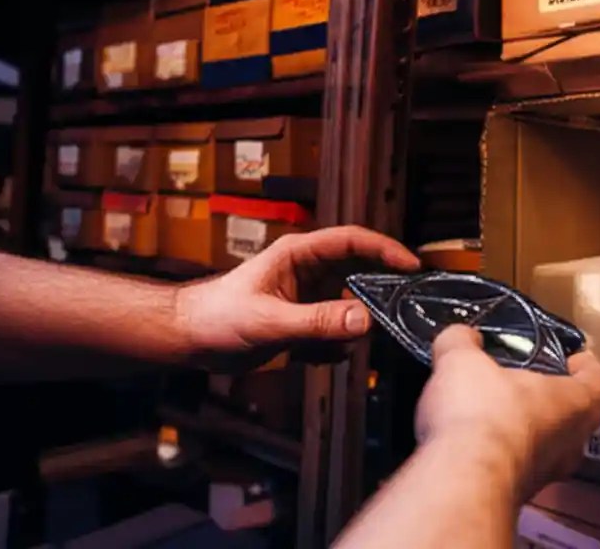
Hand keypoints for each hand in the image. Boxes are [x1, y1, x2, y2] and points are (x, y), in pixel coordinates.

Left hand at [174, 226, 419, 367]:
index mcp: (299, 255)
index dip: (385, 250)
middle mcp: (308, 273)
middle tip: (401, 311)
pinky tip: (315, 358)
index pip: (353, 242)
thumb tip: (365, 320)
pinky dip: (334, 347)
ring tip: (343, 343)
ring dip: (353, 327)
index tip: (412, 267)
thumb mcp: (270, 321)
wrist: (187, 339)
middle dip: (378, 294)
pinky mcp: (303, 322)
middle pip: (359, 273)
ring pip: (350, 307)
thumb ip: (318, 322)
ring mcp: (307, 298)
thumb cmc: (216, 317)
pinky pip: (335, 333)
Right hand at [414, 325, 599, 503]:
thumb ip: (461, 342)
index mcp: (573, 403)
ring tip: (501, 416)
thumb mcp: (461, 362)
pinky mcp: (519, 497)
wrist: (462, 485)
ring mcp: (547, 476)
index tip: (573, 359)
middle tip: (533, 386)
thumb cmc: (480, 412)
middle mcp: (571, 443)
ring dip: (533, 434)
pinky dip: (506, 457)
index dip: (590, 369)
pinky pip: (522, 470)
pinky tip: (477, 447)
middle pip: (581, 419)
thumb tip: (461, 335)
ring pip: (553, 449)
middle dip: (559, 403)